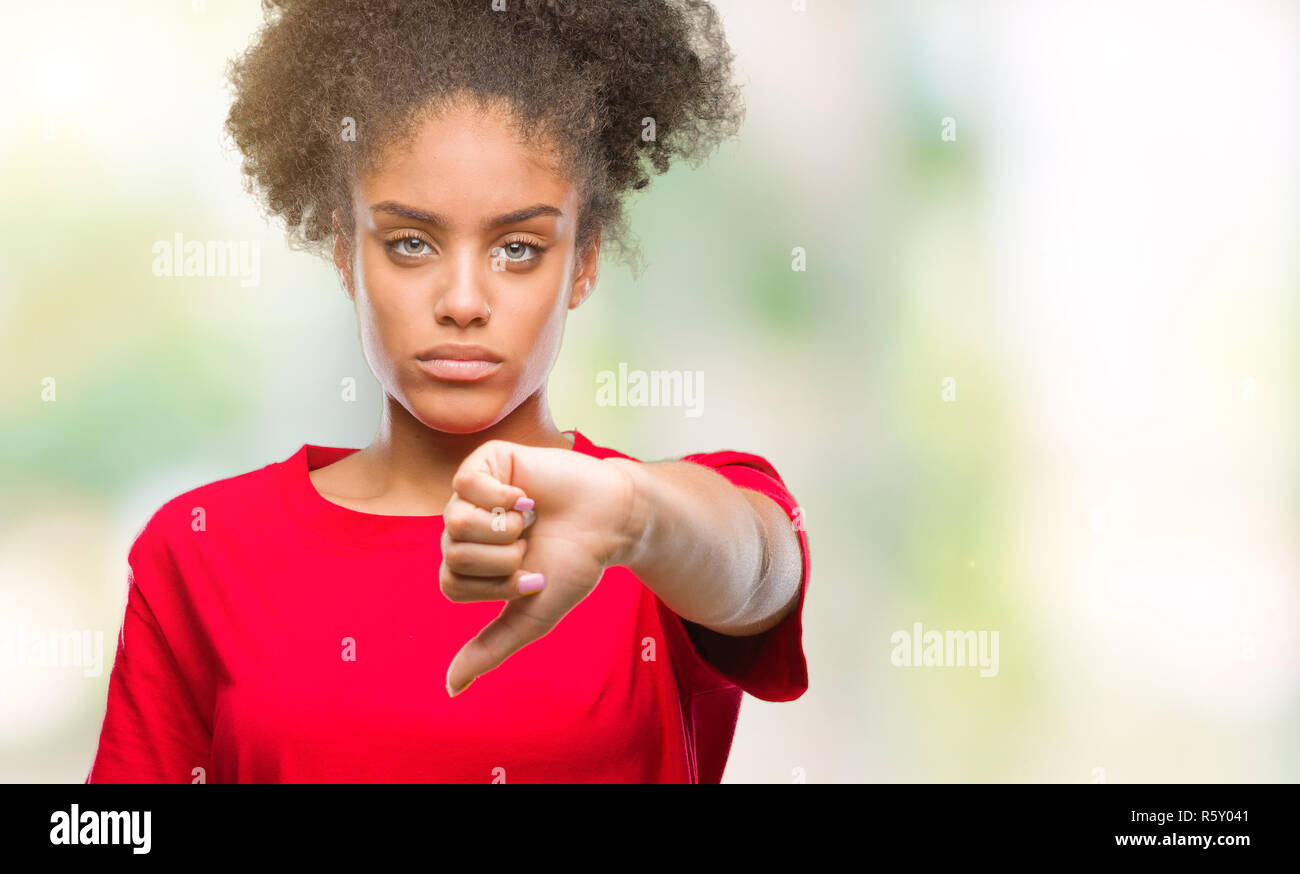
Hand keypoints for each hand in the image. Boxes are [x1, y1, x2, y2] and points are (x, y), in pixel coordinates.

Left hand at [439, 439, 642, 696]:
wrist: (611, 521)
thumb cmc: (574, 564)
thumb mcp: (532, 615)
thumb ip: (491, 647)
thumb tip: (450, 688)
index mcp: (470, 562)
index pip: (453, 584)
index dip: (498, 585)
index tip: (535, 575)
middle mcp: (466, 527)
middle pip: (453, 555)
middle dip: (504, 559)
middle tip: (534, 545)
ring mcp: (473, 493)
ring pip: (457, 523)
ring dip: (506, 529)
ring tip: (532, 519)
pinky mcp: (487, 462)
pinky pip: (466, 484)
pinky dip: (501, 497)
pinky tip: (527, 497)